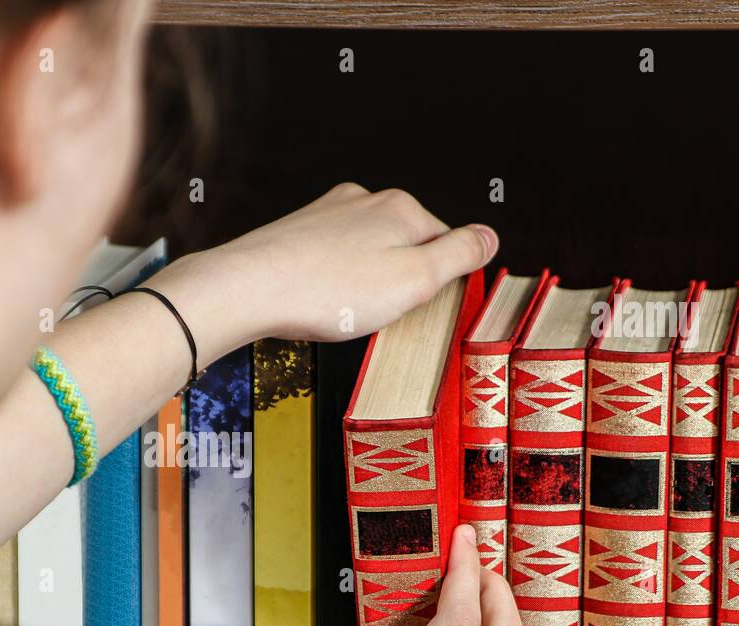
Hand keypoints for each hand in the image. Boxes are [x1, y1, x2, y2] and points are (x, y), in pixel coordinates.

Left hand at [145, 183, 498, 366]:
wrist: (248, 288)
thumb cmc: (327, 291)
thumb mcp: (414, 281)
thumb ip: (459, 256)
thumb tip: (490, 236)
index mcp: (403, 209)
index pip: (447, 243)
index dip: (436, 283)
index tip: (417, 306)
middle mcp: (366, 200)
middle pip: (405, 245)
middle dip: (397, 281)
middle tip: (376, 312)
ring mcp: (329, 213)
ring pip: (366, 252)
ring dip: (362, 283)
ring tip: (343, 309)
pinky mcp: (298, 231)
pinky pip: (332, 259)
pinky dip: (332, 282)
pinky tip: (319, 301)